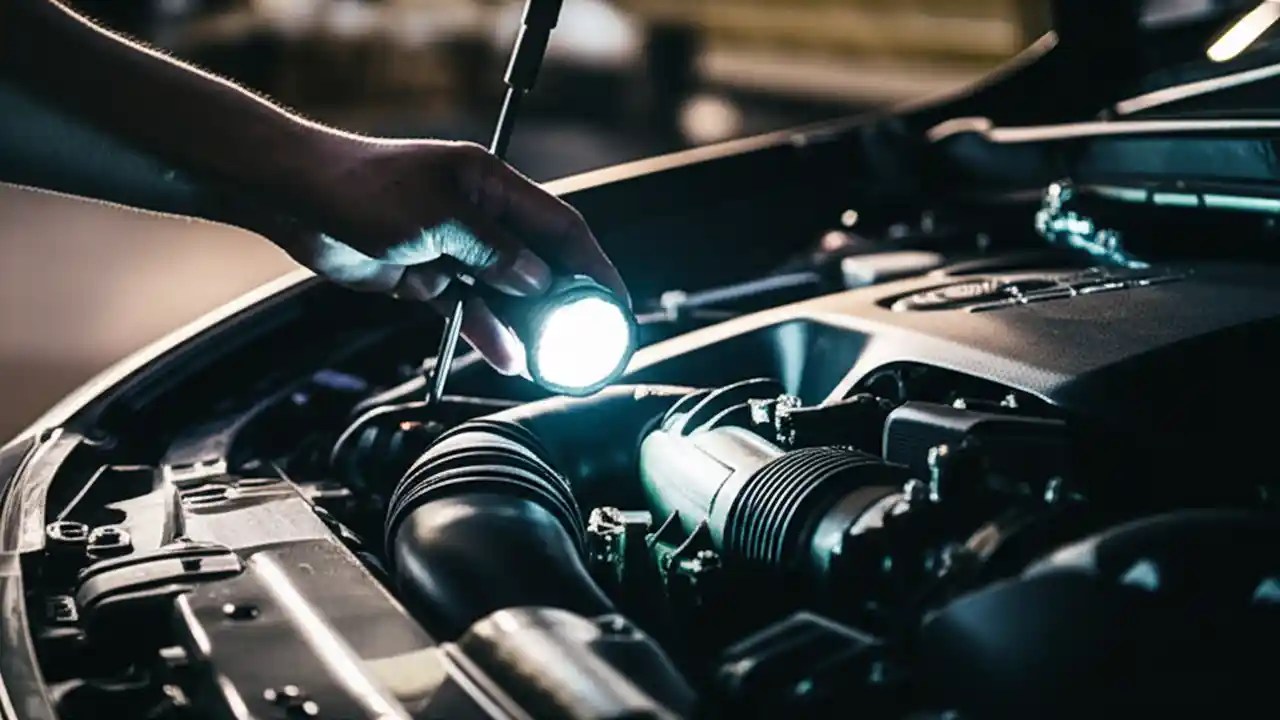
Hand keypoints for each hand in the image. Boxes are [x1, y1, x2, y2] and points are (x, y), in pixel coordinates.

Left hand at [265, 137, 626, 375]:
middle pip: (538, 263)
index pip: (561, 227)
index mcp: (491, 185)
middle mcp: (480, 215)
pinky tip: (508, 356)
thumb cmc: (361, 188)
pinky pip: (470, 309)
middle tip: (590, 340)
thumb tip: (539, 281)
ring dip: (528, 325)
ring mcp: (455, 247)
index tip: (616, 301)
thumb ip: (494, 253)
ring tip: (550, 360)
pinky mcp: (428, 275)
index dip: (593, 265)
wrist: (298, 199)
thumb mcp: (438, 219)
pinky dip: (489, 332)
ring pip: (506, 292)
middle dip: (565, 303)